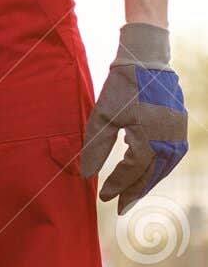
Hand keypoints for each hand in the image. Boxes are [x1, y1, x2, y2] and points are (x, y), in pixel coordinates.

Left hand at [80, 24, 187, 214]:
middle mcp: (168, 140)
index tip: (103, 196)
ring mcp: (178, 135)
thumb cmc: (121, 87)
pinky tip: (145, 174)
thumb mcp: (102, 116)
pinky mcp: (180, 128)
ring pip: (162, 169)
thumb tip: (86, 177)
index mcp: (148, 138)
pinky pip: (170, 158)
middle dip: (133, 192)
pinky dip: (157, 169)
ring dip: (146, 183)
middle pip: (149, 175)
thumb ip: (95, 148)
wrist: (147, 60)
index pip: (131, 172)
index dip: (117, 186)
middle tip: (119, 207)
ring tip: (130, 195)